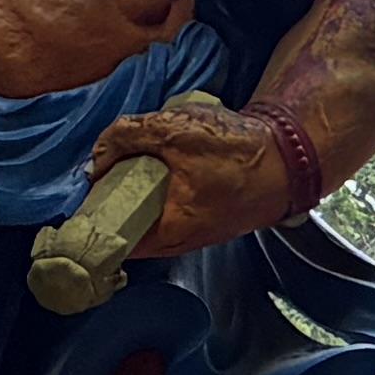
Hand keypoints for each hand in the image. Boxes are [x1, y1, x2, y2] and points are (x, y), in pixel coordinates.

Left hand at [89, 93, 310, 257]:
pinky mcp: (208, 216)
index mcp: (168, 234)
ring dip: (136, 192)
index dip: (89, 218)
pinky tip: (164, 163)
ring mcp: (196, 232)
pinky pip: (169, 208)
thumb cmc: (239, 152)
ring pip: (148, 216)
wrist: (293, 155)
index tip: (81, 192)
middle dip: (112, 200)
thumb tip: (96, 155)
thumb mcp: (173, 132)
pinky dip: (159, 190)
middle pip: (127, 228)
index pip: (109, 242)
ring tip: (135, 161)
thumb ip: (126, 137)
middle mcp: (180, 242)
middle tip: (107, 167)